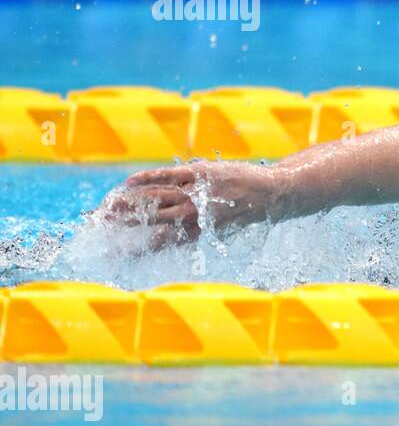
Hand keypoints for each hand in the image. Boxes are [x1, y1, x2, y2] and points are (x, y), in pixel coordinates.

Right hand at [96, 161, 280, 247]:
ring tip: (108, 203)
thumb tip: (168, 240)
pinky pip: (167, 176)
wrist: (272, 195)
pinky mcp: (199, 174)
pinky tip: (129, 182)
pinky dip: (147, 178)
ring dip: (128, 201)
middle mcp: (193, 216)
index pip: (156, 243)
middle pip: (149, 219)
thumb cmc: (244, 215)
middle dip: (122, 221)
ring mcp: (195, 194)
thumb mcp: (218, 232)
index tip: (111, 251)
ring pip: (153, 197)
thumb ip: (191, 234)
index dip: (132, 247)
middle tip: (100, 221)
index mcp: (196, 234)